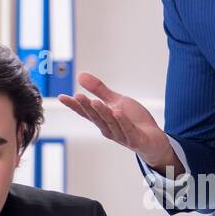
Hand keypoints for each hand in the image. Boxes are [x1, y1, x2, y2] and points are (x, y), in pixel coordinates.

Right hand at [59, 72, 179, 172]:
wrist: (153, 140)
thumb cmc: (133, 121)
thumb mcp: (116, 101)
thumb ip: (99, 90)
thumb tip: (79, 75)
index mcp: (102, 120)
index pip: (85, 112)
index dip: (74, 105)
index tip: (61, 97)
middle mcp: (109, 129)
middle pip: (96, 117)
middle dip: (87, 107)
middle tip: (78, 96)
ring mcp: (121, 135)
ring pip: (110, 122)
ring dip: (103, 113)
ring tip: (95, 101)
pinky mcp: (135, 140)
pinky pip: (128, 130)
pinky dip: (122, 122)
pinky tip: (117, 112)